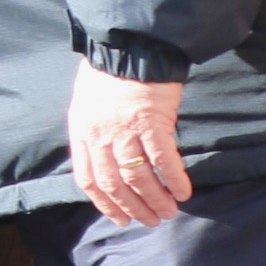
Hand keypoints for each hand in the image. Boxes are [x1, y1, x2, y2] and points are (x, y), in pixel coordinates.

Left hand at [68, 62, 190, 225]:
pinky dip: (174, 179)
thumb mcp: (88, 103)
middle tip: (152, 221)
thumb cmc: (109, 71)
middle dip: (134, 207)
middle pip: (115, 183)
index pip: (89, 178)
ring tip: (169, 212)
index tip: (120, 218)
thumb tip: (106, 159)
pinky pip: (163, 160)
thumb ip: (94, 132)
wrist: (129, 45)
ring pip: (138, 177)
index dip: (105, 203)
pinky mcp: (151, 122)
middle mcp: (99, 134)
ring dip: (155, 199)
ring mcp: (124, 130)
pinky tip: (183, 191)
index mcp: (82, 131)